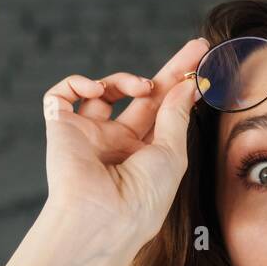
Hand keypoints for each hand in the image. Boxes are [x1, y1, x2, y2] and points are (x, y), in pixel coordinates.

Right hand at [39, 37, 210, 265]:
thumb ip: (176, 115)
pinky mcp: (61, 129)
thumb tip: (187, 85)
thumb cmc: (143, 198)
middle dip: (169, 72)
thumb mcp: (172, 155)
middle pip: (143, 96)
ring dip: (125, 79)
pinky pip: (63, 94)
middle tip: (196, 48)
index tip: (204, 65)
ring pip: (104, 90)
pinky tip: (96, 90)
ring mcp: (89, 135)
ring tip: (142, 87)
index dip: (183, 88)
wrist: (103, 217)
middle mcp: (117, 144)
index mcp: (145, 155)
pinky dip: (79, 83)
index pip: (165, 113)